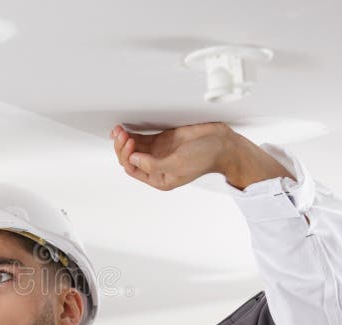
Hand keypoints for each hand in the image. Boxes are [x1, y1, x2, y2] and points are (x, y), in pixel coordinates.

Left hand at [110, 122, 233, 190]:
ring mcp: (159, 152)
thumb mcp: (178, 164)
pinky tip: (125, 129)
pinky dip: (132, 134)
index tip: (130, 143)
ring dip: (124, 140)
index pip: (133, 168)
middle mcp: (157, 167)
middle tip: (121, 134)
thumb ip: (154, 165)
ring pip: (134, 148)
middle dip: (123, 147)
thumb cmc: (206, 158)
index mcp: (159, 178)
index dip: (127, 156)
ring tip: (119, 130)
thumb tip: (134, 159)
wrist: (223, 144)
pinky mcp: (163, 140)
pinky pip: (142, 138)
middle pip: (131, 158)